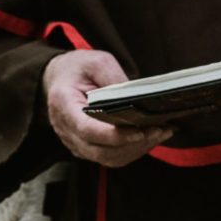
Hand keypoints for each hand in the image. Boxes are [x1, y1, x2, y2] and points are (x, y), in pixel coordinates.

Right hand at [45, 50, 171, 166]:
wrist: (59, 79)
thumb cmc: (77, 69)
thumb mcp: (97, 62)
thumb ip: (114, 79)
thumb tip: (135, 100)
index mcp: (64, 104)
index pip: (88, 130)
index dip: (115, 135)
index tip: (140, 131)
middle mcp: (66, 129)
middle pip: (100, 151)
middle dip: (134, 144)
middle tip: (160, 130)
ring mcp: (74, 142)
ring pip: (108, 158)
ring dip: (136, 150)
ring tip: (160, 133)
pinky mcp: (85, 148)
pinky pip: (110, 157)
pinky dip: (131, 150)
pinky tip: (149, 137)